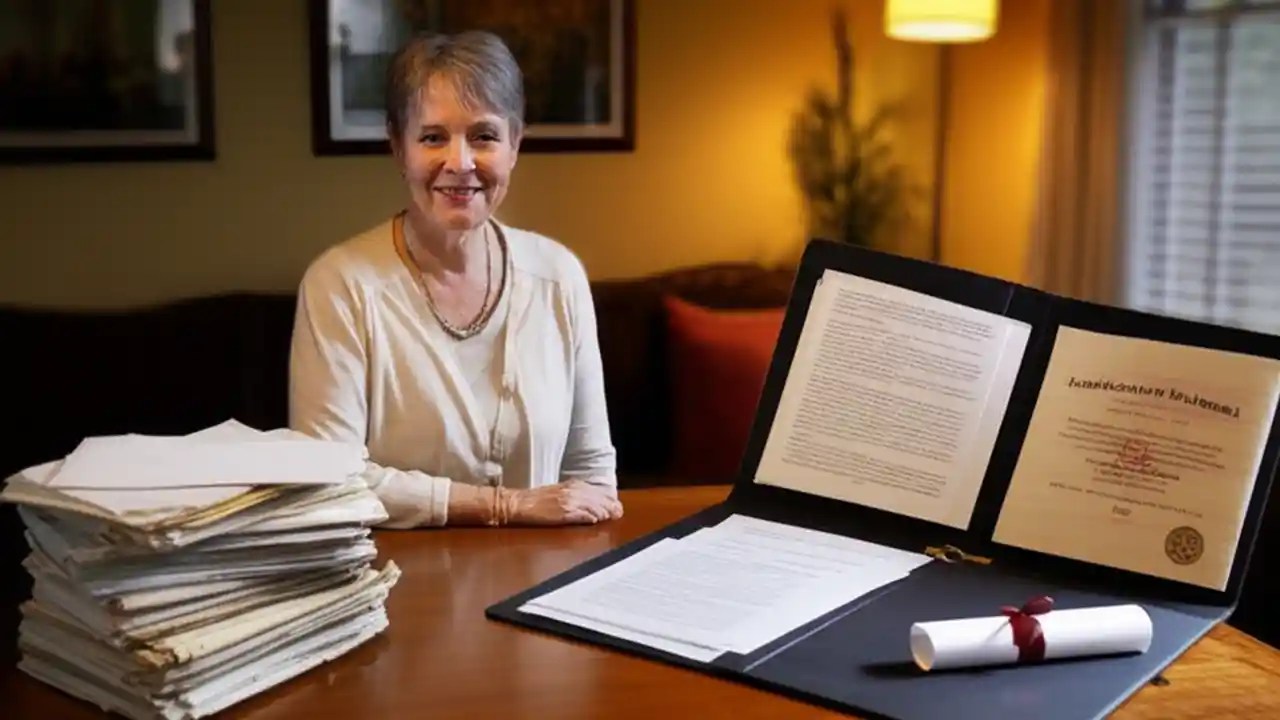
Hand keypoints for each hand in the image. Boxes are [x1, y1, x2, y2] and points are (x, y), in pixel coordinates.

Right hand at [505, 480, 623, 525]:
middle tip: (617, 514)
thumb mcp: (559, 493)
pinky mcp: (564, 511)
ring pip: (595, 507)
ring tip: (609, 518)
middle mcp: (574, 490)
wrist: (518, 503)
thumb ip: (576, 497)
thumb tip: (592, 506)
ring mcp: (569, 501)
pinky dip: (591, 518)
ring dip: (603, 513)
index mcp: (573, 485)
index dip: (610, 501)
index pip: (599, 492)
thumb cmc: (535, 501)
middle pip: (601, 499)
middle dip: (611, 507)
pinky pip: (583, 515)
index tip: (616, 508)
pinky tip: (594, 521)